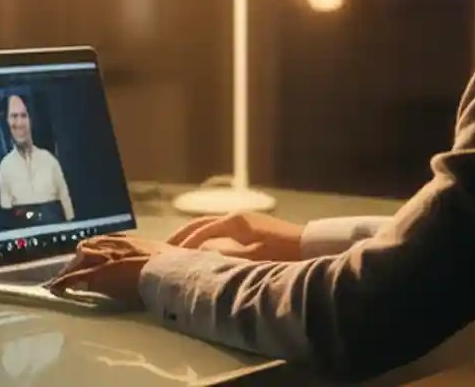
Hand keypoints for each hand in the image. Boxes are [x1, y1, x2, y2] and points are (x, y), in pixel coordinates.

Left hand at [44, 234, 173, 306]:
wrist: (168, 272)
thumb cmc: (173, 267)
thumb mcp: (165, 257)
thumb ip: (158, 258)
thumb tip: (168, 264)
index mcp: (131, 242)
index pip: (106, 241)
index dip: (97, 250)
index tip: (92, 257)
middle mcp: (114, 245)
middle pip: (88, 248)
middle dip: (80, 260)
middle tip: (73, 271)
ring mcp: (104, 258)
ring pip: (79, 261)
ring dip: (70, 271)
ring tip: (61, 281)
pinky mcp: (97, 273)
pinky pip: (73, 277)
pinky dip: (62, 283)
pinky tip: (55, 289)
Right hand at [165, 212, 303, 260]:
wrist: (311, 246)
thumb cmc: (283, 254)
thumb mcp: (252, 259)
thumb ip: (224, 257)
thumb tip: (198, 257)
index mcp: (235, 222)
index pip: (200, 231)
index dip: (184, 244)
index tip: (167, 256)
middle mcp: (237, 216)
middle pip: (202, 223)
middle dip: (182, 235)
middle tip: (163, 248)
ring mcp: (245, 219)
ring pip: (211, 224)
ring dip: (193, 234)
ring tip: (178, 247)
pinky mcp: (252, 226)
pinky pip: (221, 229)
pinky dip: (206, 236)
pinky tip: (203, 247)